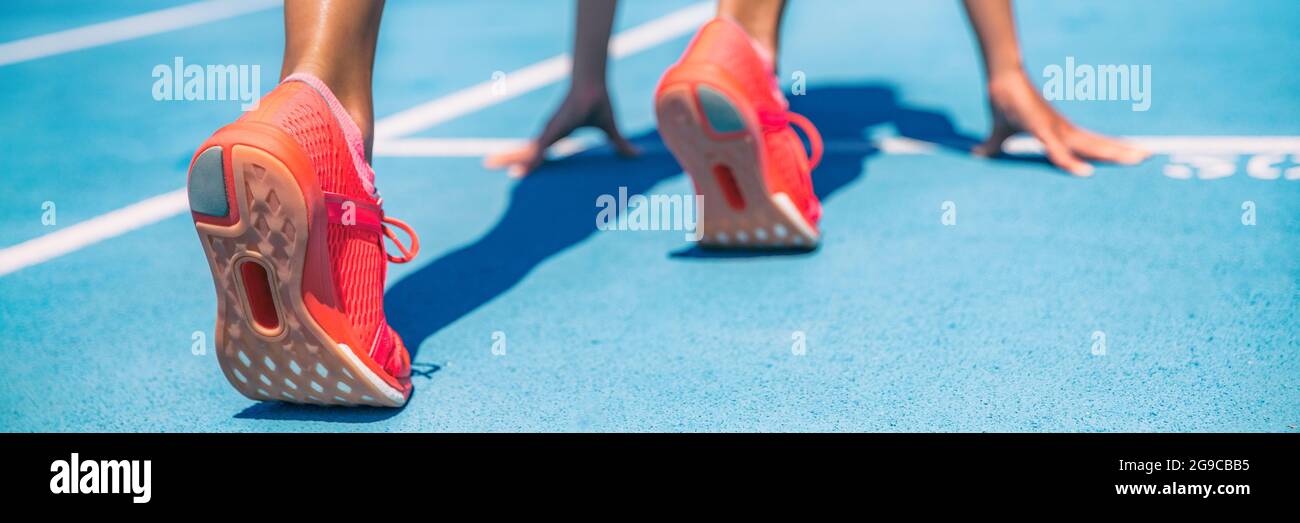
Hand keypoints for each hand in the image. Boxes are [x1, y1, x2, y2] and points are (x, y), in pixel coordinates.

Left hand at [483, 85, 638, 177]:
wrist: (593, 84)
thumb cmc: (598, 102)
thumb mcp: (610, 130)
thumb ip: (619, 145)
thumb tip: (636, 155)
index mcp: (557, 135)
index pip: (538, 152)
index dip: (526, 161)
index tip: (513, 172)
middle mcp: (548, 133)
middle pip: (524, 150)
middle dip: (506, 157)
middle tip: (486, 164)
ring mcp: (548, 132)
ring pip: (525, 151)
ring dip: (509, 159)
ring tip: (490, 164)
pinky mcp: (553, 131)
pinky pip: (538, 151)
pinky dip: (528, 161)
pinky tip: (518, 171)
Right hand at [973, 71, 1149, 175]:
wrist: (1000, 81)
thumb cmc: (1005, 105)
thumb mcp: (1000, 134)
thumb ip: (995, 146)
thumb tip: (977, 153)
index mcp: (1058, 132)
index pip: (1090, 143)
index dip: (1110, 149)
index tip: (1131, 155)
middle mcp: (1063, 130)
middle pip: (1098, 144)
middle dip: (1123, 151)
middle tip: (1149, 156)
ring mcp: (1054, 130)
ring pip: (1089, 146)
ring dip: (1113, 153)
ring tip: (1138, 157)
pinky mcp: (1040, 130)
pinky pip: (1058, 151)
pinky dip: (1071, 162)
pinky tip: (1086, 173)